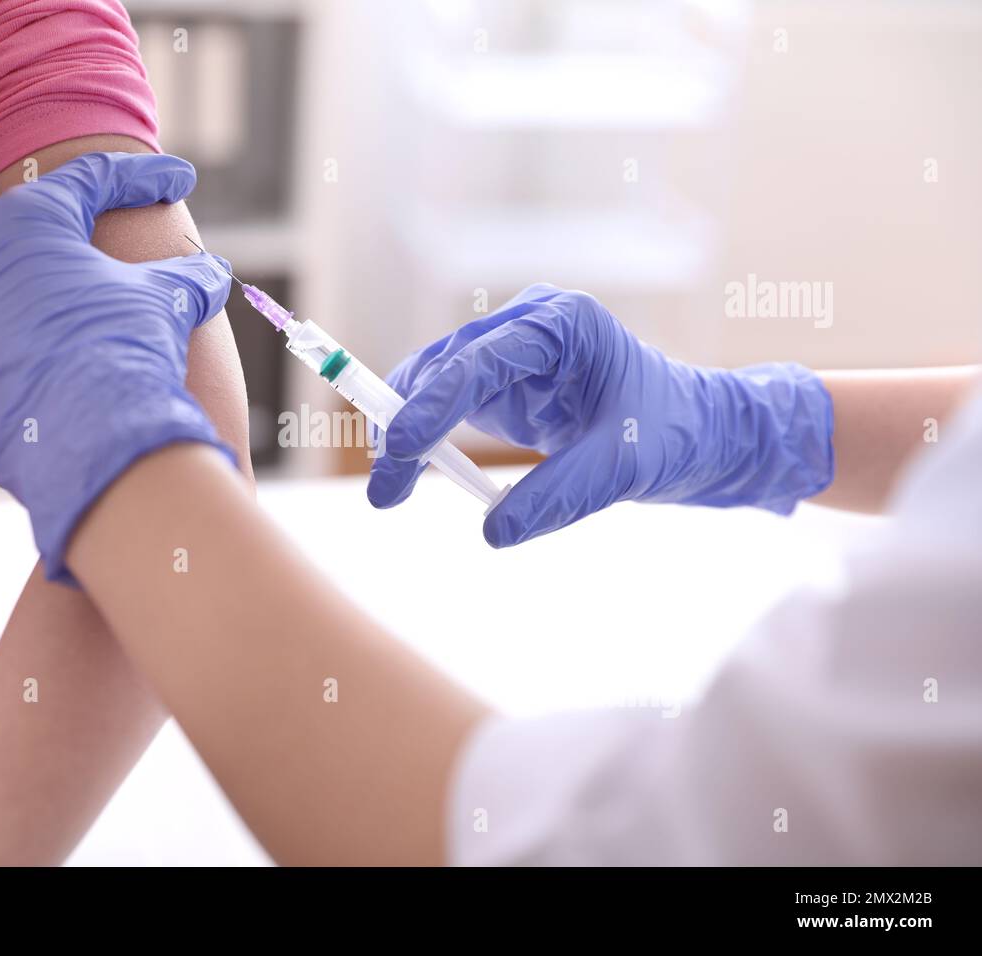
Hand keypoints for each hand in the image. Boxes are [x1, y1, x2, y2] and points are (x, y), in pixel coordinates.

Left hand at [0, 137, 233, 581]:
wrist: (95, 442)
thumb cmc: (126, 349)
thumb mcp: (168, 303)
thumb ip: (186, 278)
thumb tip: (212, 274)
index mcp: (27, 225)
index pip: (83, 181)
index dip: (139, 177)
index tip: (181, 180)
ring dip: (0, 289)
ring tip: (33, 300)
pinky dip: (18, 361)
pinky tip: (50, 378)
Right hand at [368, 284, 833, 546]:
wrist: (695, 433)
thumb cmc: (671, 434)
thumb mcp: (624, 467)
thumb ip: (561, 494)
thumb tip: (493, 532)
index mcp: (562, 325)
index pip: (480, 359)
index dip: (434, 404)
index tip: (401, 449)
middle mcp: (527, 329)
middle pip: (443, 366)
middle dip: (406, 424)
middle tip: (385, 488)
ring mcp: (510, 354)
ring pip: (435, 384)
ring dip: (407, 433)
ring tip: (391, 489)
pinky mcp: (501, 385)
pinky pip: (448, 406)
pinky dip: (426, 439)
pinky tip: (412, 473)